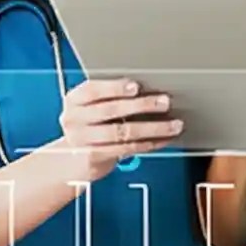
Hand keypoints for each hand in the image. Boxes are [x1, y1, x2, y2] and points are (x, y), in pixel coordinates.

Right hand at [58, 78, 181, 180]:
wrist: (72, 159)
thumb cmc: (89, 126)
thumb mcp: (90, 107)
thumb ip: (110, 97)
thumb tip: (148, 90)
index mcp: (74, 100)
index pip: (93, 90)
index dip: (115, 88)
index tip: (137, 86)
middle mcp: (75, 119)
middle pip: (111, 110)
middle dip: (142, 105)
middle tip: (164, 102)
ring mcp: (83, 140)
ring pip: (122, 132)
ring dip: (152, 128)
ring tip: (173, 125)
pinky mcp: (95, 158)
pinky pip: (127, 149)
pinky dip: (149, 144)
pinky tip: (163, 139)